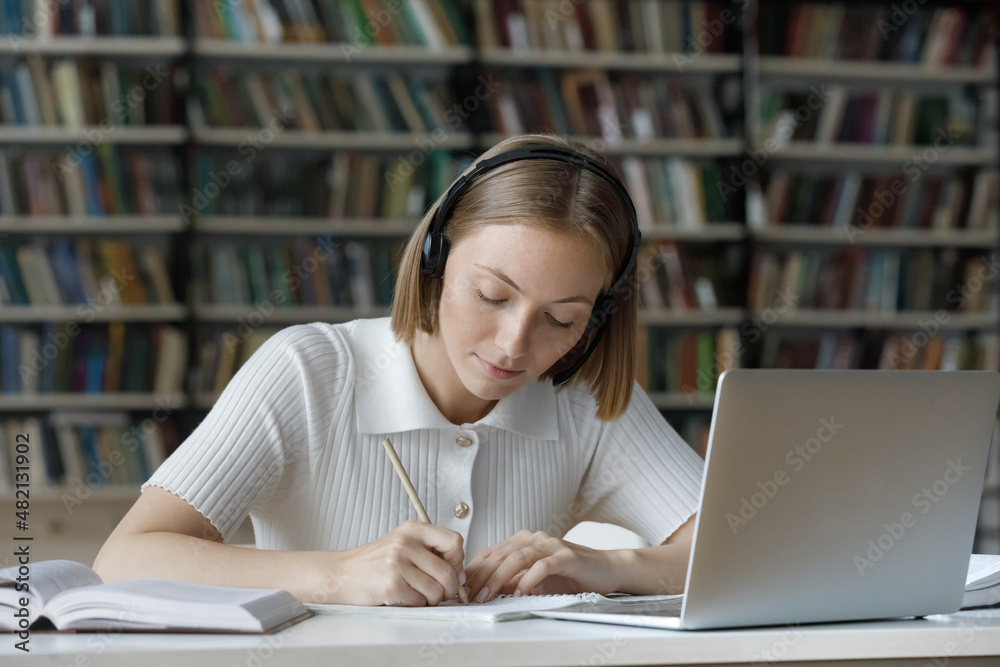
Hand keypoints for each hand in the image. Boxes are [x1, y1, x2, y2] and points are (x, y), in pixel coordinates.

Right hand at [311, 520, 465, 606]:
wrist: (341, 574)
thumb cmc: (375, 562)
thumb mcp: (402, 543)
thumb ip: (430, 551)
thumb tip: (460, 573)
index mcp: (413, 529)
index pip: (454, 541)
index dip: (457, 560)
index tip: (451, 569)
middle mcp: (406, 543)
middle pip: (449, 571)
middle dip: (450, 588)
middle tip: (441, 591)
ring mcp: (397, 564)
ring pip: (437, 590)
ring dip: (432, 598)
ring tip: (419, 594)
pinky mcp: (391, 586)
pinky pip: (420, 601)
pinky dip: (416, 604)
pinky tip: (404, 597)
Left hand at [464, 530, 622, 601]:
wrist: (605, 570)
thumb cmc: (570, 576)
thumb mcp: (535, 580)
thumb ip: (513, 581)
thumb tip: (485, 592)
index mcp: (524, 541)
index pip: (492, 553)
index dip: (474, 570)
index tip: (461, 587)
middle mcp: (535, 539)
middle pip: (500, 554)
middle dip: (481, 575)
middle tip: (468, 594)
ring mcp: (550, 545)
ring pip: (517, 558)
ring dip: (498, 578)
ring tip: (486, 595)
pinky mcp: (566, 556)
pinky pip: (542, 566)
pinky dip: (528, 579)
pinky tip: (519, 592)